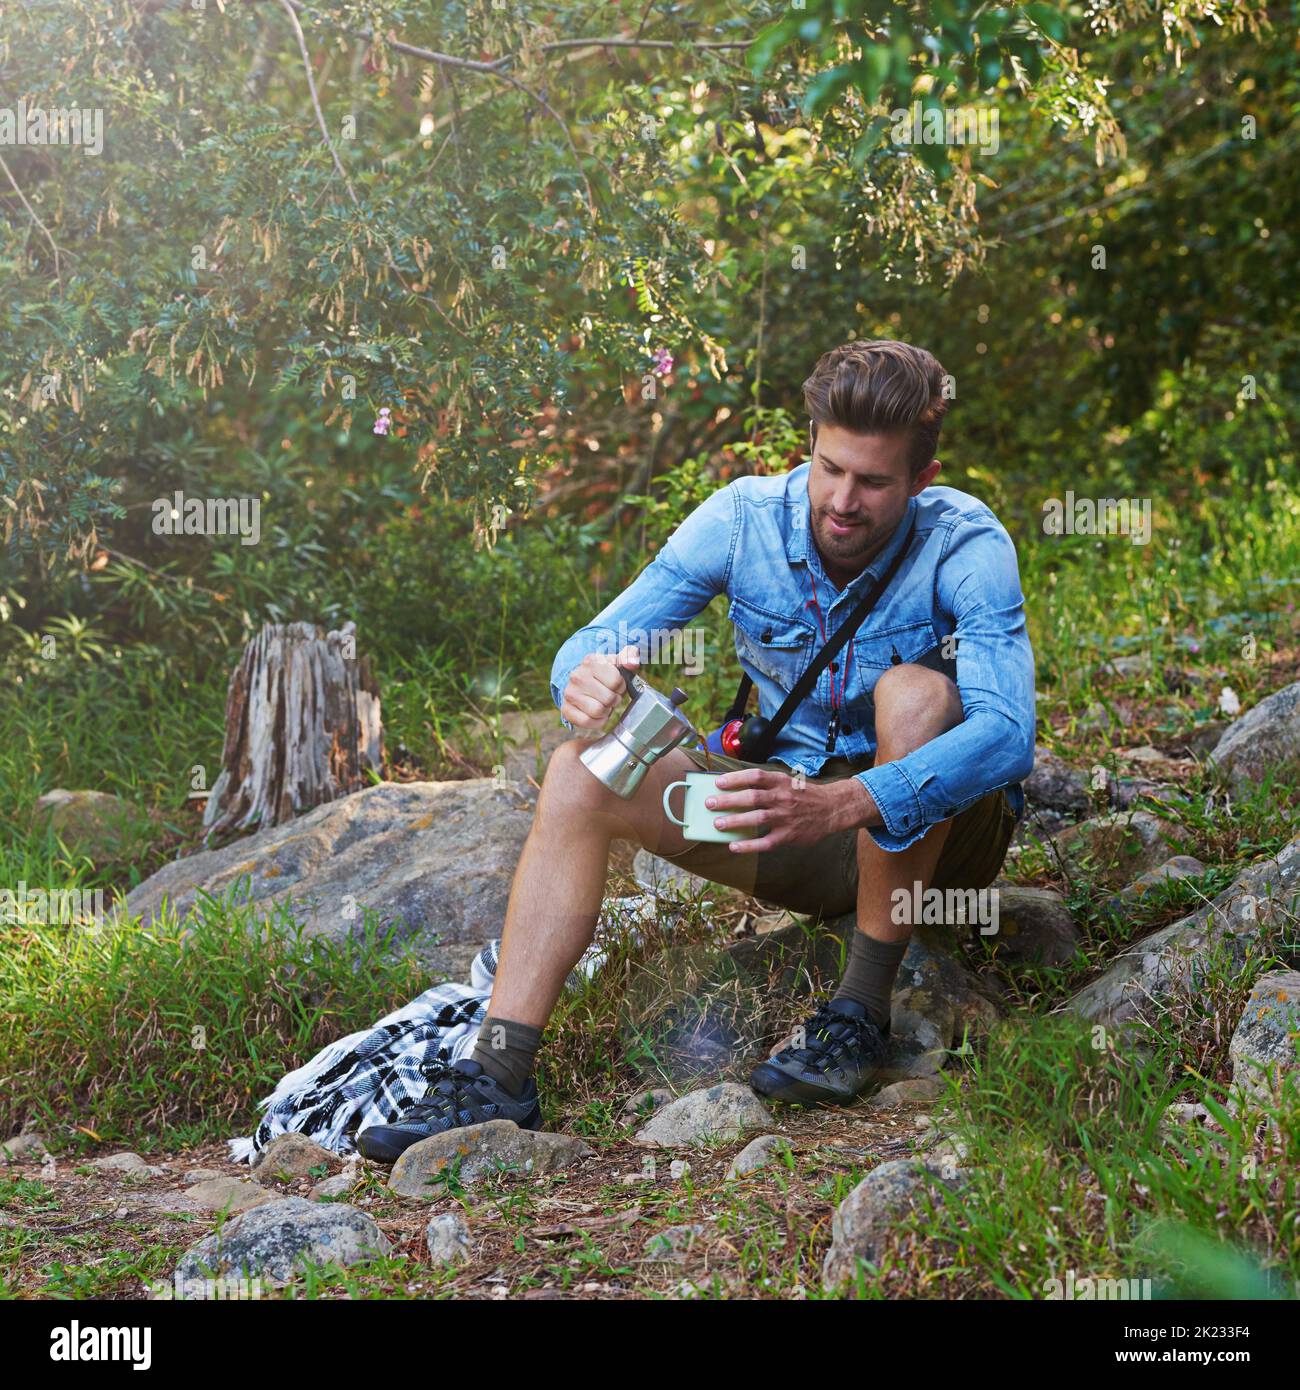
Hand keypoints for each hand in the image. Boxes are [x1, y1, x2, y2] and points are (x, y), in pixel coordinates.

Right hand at [560, 645, 639, 730]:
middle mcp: (577, 676)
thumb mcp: (618, 661)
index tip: (617, 685)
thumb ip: (629, 657)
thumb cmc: (604, 673)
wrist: (581, 681)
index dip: (621, 686)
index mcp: (591, 661)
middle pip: (609, 698)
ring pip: (598, 711)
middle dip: (615, 700)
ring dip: (606, 711)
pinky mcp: (566, 709)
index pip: (616, 681)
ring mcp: (570, 693)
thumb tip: (633, 663)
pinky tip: (598, 714)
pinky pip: (587, 721)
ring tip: (604, 704)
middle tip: (611, 696)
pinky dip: (597, 721)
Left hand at [705, 768, 874, 852]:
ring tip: (718, 824)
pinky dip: (749, 845)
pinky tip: (734, 846)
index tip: (718, 782)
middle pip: (752, 797)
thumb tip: (734, 788)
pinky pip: (766, 842)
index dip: (735, 778)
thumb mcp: (787, 782)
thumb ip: (766, 785)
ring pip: (757, 818)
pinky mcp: (789, 835)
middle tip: (710, 803)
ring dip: (735, 821)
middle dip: (729, 800)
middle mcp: (782, 797)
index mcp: (781, 781)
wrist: (832, 809)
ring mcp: (786, 817)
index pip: (755, 776)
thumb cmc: (803, 795)